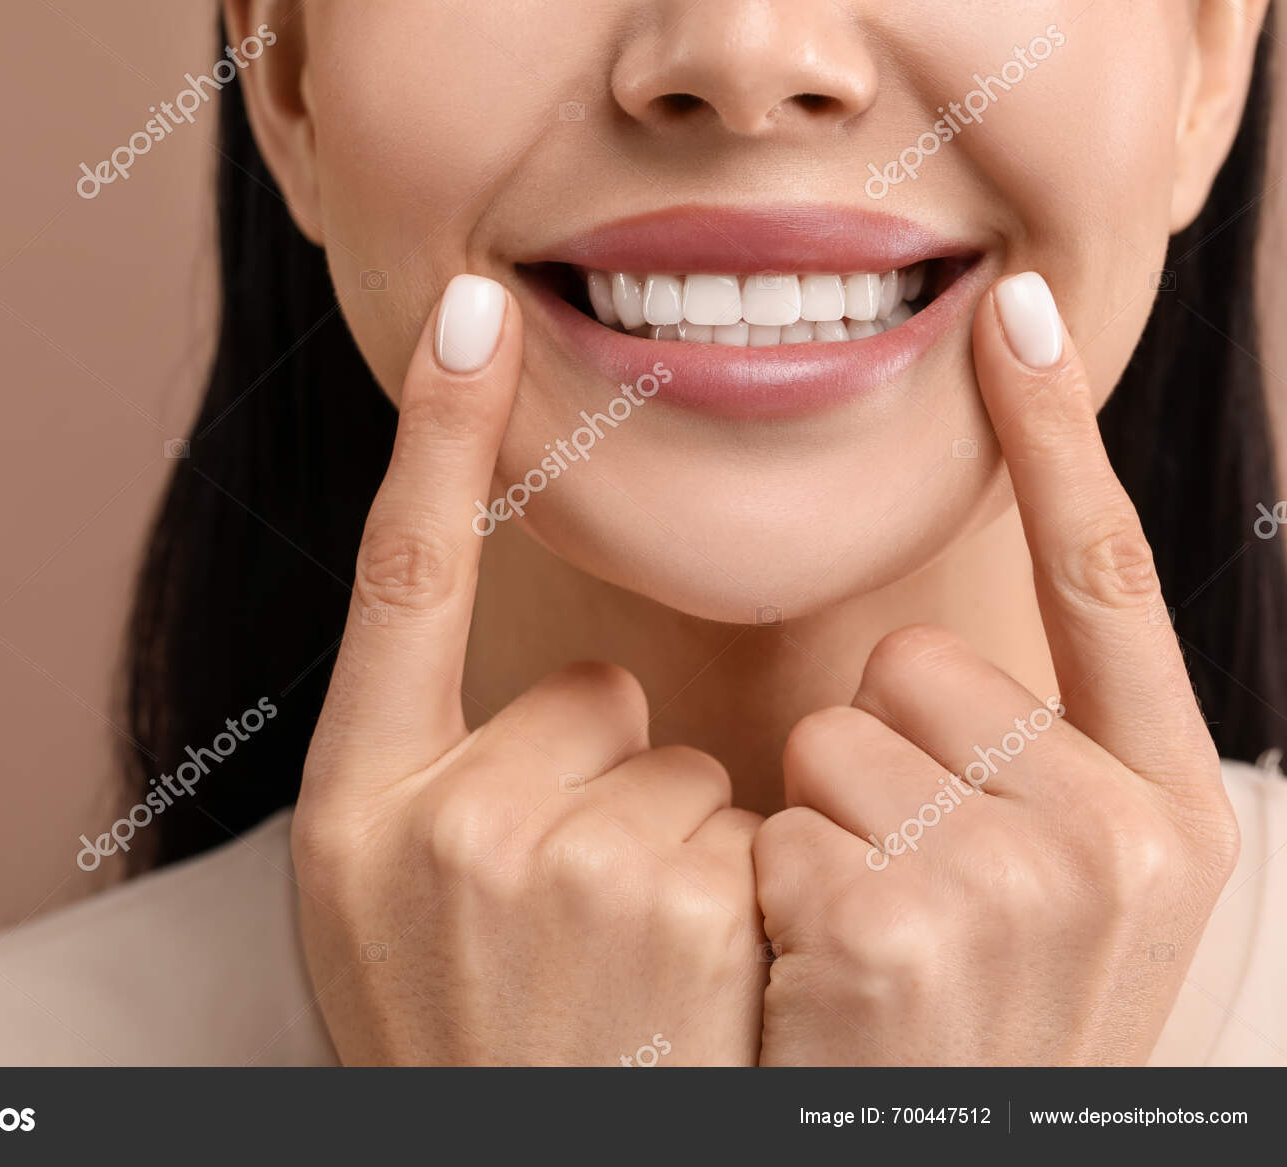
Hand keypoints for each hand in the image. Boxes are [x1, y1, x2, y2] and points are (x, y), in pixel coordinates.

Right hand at [292, 275, 766, 1065]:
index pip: (400, 575)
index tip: (467, 312)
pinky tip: (684, 992)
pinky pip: (751, 833)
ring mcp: (561, 872)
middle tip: (570, 919)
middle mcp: (440, 821)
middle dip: (601, 787)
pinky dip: (735, 895)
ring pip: (680, 767)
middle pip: (591, 695)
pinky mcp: (683, 916)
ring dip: (670, 850)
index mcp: (354, 804)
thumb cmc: (454, 1032)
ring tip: (623, 971)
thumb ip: (436, 766)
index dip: (435, 436)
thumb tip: (571, 680)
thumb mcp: (379, 903)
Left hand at [755, 273, 1240, 1065]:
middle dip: (882, 758)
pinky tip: (825, 976)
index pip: (1107, 577)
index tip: (1015, 310)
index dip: (1059, 435)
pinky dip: (775, 887)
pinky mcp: (906, 925)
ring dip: (824, 826)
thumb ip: (1034, 762)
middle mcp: (1127, 835)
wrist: (940, 1160)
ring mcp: (1026, 882)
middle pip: (919, 661)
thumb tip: (936, 651)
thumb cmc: (979, 1027)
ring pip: (836, 733)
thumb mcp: (1064, 896)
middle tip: (905, 885)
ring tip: (869, 936)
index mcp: (1170, 807)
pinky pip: (778, 819)